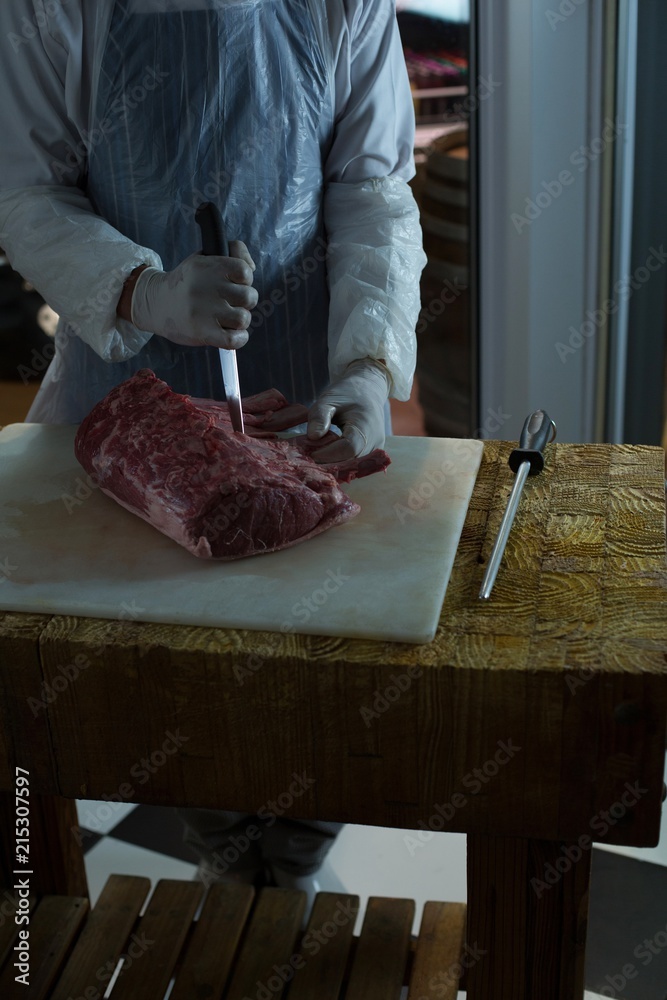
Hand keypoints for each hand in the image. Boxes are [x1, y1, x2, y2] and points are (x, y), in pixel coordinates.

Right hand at [130, 241, 257, 348]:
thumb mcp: (205, 258)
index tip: (236, 283)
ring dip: (240, 320)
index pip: (245, 271)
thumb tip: (252, 268)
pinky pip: (233, 340)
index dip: (245, 279)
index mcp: (209, 267)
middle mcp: (207, 288)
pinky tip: (233, 334)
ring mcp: (205, 312)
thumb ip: (233, 254)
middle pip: (249, 297)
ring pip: (243, 318)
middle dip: (245, 301)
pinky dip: (240, 338)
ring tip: (228, 318)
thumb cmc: (188, 282)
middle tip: (231, 302)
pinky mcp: (203, 333)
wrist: (157, 304)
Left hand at [307, 358, 391, 462]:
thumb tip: (312, 437)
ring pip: (353, 466)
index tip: (310, 453)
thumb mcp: (329, 399)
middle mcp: (375, 441)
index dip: (328, 454)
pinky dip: (340, 463)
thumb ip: (319, 416)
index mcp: (366, 425)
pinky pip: (355, 464)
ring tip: (316, 458)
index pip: (349, 448)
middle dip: (328, 463)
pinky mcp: (371, 454)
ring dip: (333, 465)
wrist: (368, 390)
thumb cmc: (347, 393)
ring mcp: (375, 450)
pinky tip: (326, 458)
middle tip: (308, 459)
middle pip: (351, 461)